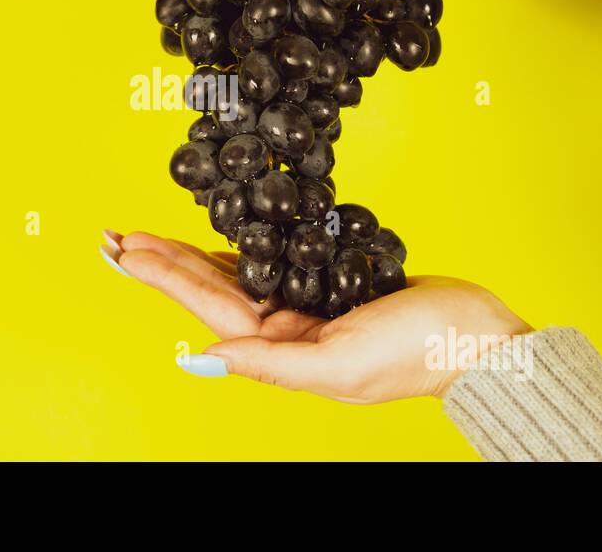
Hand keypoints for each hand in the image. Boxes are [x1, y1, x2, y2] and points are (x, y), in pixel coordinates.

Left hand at [110, 230, 531, 402]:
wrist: (482, 337)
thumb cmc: (422, 350)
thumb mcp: (345, 363)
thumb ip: (275, 366)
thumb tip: (204, 361)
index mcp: (284, 354)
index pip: (208, 311)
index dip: (165, 279)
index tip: (125, 252)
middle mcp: (287, 334)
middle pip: (211, 292)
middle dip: (164, 263)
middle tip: (119, 235)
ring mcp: (306, 312)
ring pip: (234, 277)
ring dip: (191, 256)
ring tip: (148, 236)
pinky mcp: (329, 288)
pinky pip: (271, 265)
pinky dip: (238, 250)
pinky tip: (215, 238)